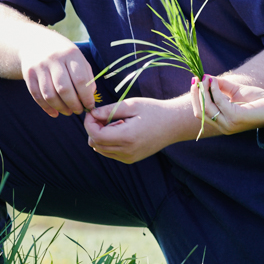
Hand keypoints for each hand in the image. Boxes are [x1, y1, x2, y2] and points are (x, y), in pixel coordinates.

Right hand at [17, 29, 98, 116]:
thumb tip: (90, 96)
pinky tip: (55, 113)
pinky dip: (46, 108)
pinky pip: (37, 96)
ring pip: (49, 95)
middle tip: (79, 110)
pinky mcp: (28, 75)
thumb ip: (86, 75)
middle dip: (74, 104)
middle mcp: (54, 59)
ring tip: (68, 112)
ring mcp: (39, 67)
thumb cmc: (62, 53)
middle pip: (64, 89)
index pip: (80, 80)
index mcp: (70, 54)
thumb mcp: (77, 57)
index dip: (86, 97)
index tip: (90, 105)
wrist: (33, 41)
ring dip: (61, 108)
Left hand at [84, 95, 203, 163]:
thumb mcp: (131, 105)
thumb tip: (91, 114)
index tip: (93, 112)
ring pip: (101, 150)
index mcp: (127, 137)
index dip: (89, 123)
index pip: (95, 135)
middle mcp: (127, 151)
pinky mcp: (130, 159)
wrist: (174, 124)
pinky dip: (108, 142)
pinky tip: (120, 131)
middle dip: (93, 129)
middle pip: (95, 144)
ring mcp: (129, 158)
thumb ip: (109, 110)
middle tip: (104, 115)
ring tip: (115, 123)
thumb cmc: (153, 111)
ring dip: (100, 136)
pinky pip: (110, 153)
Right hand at [191, 74, 263, 134]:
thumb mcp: (236, 91)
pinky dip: (214, 90)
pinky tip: (214, 82)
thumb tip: (206, 77)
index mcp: (222, 123)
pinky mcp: (236, 118)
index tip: (194, 81)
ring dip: (203, 91)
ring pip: (207, 108)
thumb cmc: (259, 101)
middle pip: (200, 111)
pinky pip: (219, 102)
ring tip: (205, 79)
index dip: (195, 97)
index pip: (201, 112)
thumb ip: (221, 86)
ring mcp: (229, 124)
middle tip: (196, 79)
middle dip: (196, 95)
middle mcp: (224, 126)